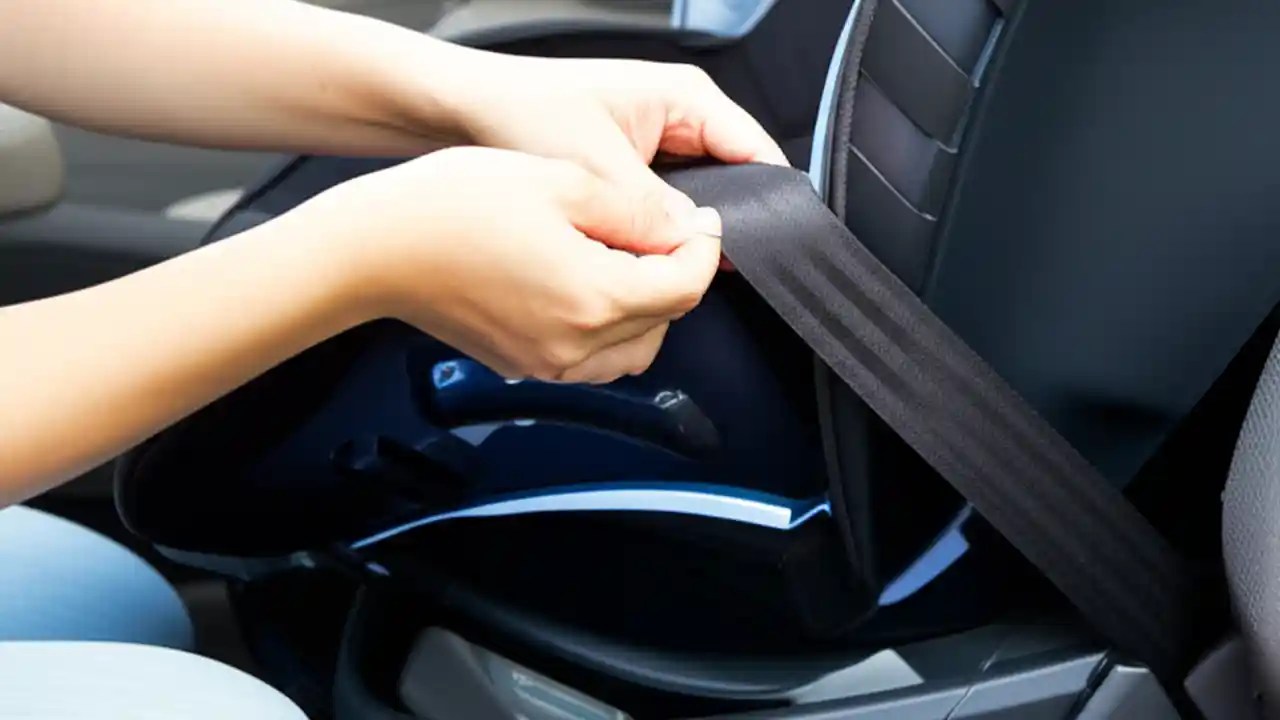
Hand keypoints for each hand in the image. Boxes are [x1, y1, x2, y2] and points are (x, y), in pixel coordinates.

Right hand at [282, 147, 721, 382]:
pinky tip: (584, 285)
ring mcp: (547, 364)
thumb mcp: (561, 182)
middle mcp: (575, 346)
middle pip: (666, 321)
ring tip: (621, 258)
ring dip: (645, 308)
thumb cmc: (448, 208)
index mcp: (594, 298)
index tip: (700, 221)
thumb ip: (635, 212)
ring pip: (634, 350)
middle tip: (659, 231)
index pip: (687, 287)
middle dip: (675, 275)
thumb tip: (682, 230)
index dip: (704, 249)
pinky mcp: (522, 366)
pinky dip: (606, 328)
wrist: (373, 248)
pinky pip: (591, 359)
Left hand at [453, 56, 786, 254]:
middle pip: (732, 184)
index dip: (767, 207)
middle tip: (699, 267)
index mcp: (688, 99)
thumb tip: (694, 247)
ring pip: (696, 202)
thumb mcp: (596, 167)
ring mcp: (657, 143)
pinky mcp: (632, 168)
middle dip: (719, 227)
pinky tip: (640, 255)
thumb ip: (651, 211)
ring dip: (681, 233)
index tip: (763, 252)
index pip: (759, 156)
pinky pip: (663, 208)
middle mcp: (680, 118)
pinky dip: (654, 233)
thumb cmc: (520, 110)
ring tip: (666, 262)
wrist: (462, 111)